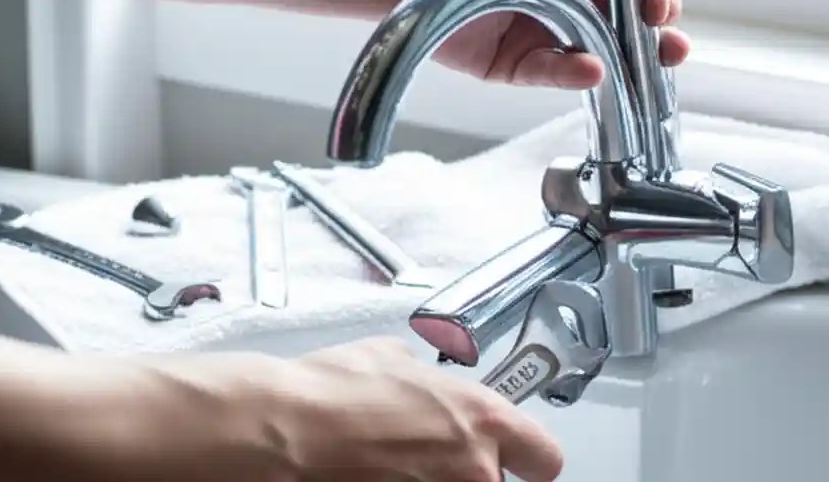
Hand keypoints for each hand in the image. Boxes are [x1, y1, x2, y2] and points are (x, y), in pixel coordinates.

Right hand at [143, 337, 562, 481]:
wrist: (283, 431)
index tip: (515, 458)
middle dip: (471, 471)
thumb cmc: (332, 392)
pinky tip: (372, 473)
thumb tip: (421, 378)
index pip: (545, 457)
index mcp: (484, 419)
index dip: (528, 457)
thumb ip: (426, 376)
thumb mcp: (392, 358)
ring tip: (391, 463)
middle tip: (433, 459)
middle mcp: (474, 468)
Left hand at [385, 0, 690, 88]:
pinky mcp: (516, 63)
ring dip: (641, 53)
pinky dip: (578, 72)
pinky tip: (596, 64)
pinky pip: (556, 72)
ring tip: (662, 51)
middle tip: (660, 12)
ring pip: (607, 49)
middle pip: (632, 13)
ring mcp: (546, 30)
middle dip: (661, 13)